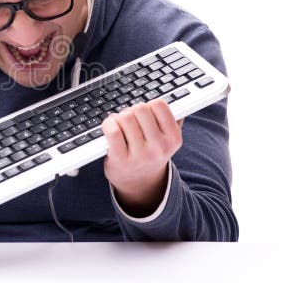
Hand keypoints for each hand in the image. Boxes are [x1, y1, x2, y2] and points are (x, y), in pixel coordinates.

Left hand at [101, 99, 183, 216]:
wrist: (139, 184)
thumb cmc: (150, 154)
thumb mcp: (167, 140)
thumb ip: (172, 120)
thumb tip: (174, 99)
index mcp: (173, 138)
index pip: (159, 105)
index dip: (148, 106)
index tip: (145, 114)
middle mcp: (159, 147)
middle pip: (140, 109)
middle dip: (132, 111)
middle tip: (130, 121)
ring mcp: (140, 155)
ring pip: (125, 117)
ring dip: (118, 118)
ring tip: (120, 126)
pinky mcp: (121, 159)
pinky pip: (113, 130)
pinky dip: (108, 124)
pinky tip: (110, 128)